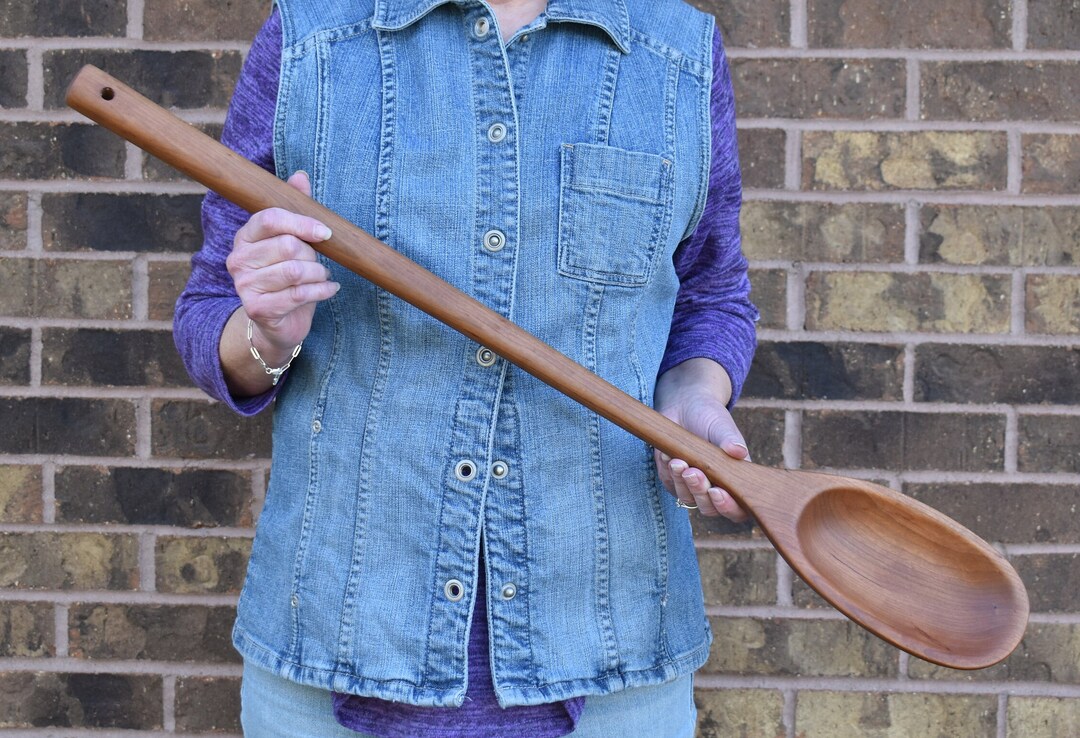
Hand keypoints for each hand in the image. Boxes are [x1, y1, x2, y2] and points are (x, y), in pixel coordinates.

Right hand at [225, 171, 337, 363]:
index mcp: (245, 237)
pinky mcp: (257, 309)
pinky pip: (298, 294)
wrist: (278, 323)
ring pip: (295, 271)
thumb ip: (294, 210)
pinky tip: (330, 289)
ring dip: (319, 274)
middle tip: (318, 262)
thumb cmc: (288, 277)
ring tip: (322, 276)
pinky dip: (322, 290)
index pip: (270, 218)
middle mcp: (238, 259)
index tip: (326, 233)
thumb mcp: (293, 242)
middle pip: (288, 245)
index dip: (302, 223)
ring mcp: (244, 285)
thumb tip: (300, 176)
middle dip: (313, 255)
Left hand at [653, 358, 750, 521]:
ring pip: (687, 498)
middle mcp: (715, 487)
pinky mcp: (673, 479)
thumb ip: (730, 440)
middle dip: (699, 491)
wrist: (685, 406)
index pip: (737, 509)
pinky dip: (667, 471)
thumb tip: (739, 451)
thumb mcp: (722, 426)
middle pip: (709, 508)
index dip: (728, 507)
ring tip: (677, 461)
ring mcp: (692, 485)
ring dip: (681, 482)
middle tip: (693, 471)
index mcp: (736, 479)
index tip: (716, 492)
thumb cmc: (710, 417)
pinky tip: (666, 454)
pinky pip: (669, 484)